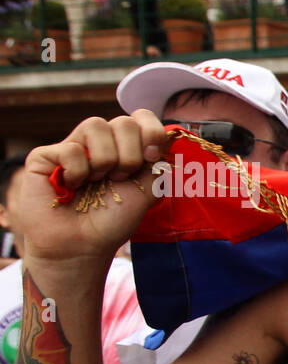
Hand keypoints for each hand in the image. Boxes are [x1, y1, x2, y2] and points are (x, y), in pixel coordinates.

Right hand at [18, 111, 166, 265]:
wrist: (82, 246)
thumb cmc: (113, 221)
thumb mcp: (147, 191)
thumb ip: (157, 162)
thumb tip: (167, 138)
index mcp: (125, 148)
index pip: (140, 117)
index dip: (150, 130)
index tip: (151, 156)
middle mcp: (99, 143)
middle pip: (123, 121)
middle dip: (130, 155)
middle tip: (120, 179)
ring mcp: (72, 146)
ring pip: (96, 125)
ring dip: (105, 160)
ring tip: (97, 182)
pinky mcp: (45, 155)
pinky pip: (71, 148)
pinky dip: (77, 172)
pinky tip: (72, 187)